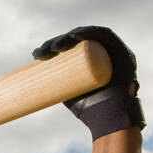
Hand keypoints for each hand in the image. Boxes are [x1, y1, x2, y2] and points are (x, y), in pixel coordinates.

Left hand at [32, 25, 145, 139]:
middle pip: (75, 41)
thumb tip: (30, 84)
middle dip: (56, 42)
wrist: (109, 120)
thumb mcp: (67, 94)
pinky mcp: (122, 52)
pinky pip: (105, 36)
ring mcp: (111, 51)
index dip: (50, 47)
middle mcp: (100, 53)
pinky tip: (75, 36)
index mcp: (87, 61)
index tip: (36, 55)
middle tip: (41, 53)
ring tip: (54, 47)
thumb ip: (55, 87)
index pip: (67, 48)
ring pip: (87, 37)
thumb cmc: (88, 110)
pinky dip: (90, 32)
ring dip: (68, 37)